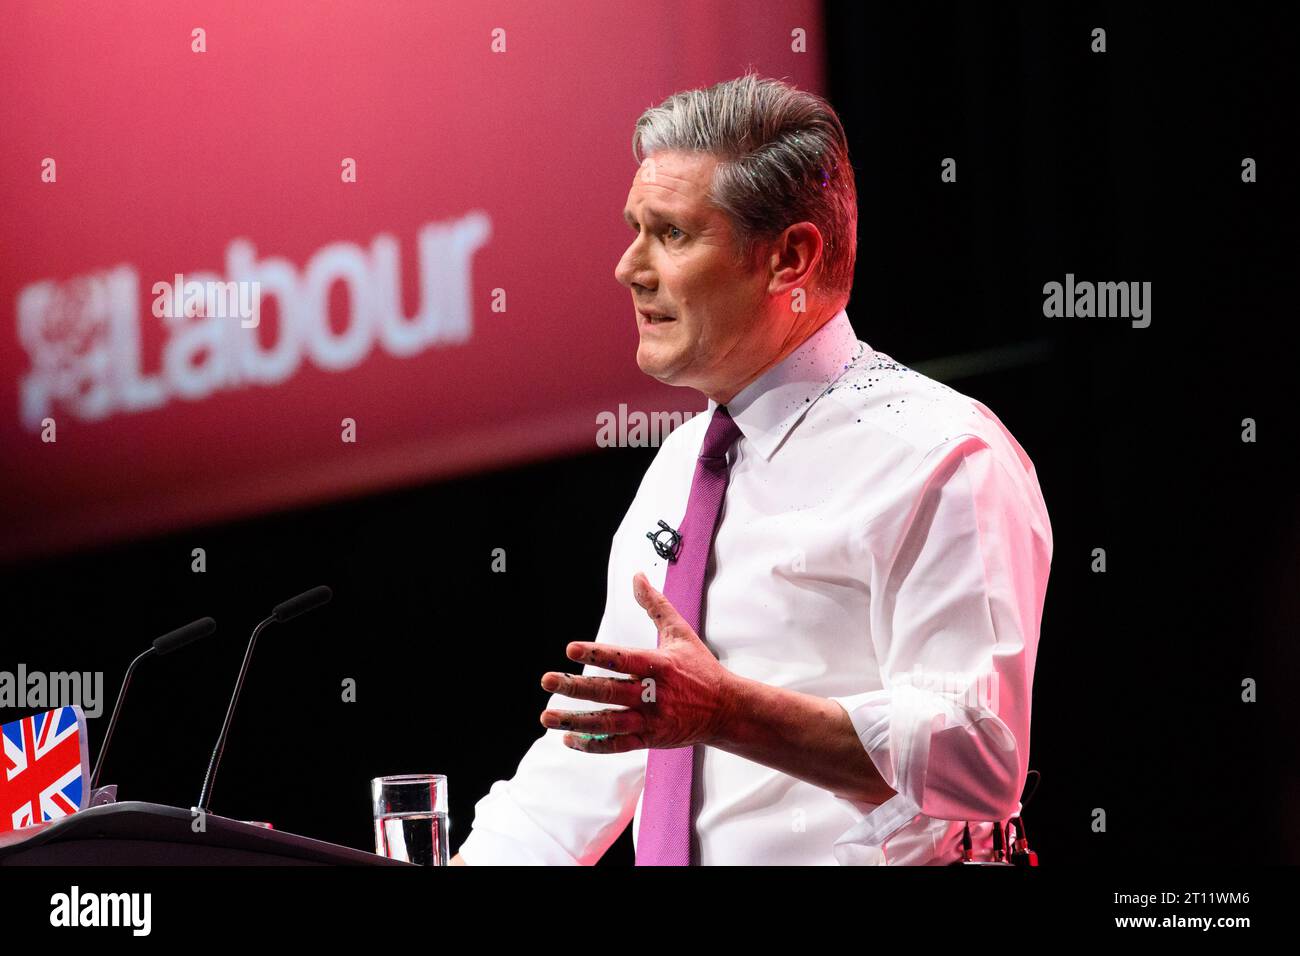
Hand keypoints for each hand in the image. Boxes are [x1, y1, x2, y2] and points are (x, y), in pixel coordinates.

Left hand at [539, 572, 736, 752]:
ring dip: (575, 720)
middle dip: (575, 687)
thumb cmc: (701, 668)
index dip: (597, 654)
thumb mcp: (681, 632)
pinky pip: (617, 744)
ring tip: (547, 716)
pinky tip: (568, 738)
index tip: (570, 649)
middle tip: (547, 680)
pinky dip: (593, 743)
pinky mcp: (651, 739)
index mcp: (659, 665)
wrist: (726, 710)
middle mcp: (653, 694)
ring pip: (607, 722)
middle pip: (608, 691)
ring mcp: (651, 719)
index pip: (623, 659)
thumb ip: (655, 605)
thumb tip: (637, 576)